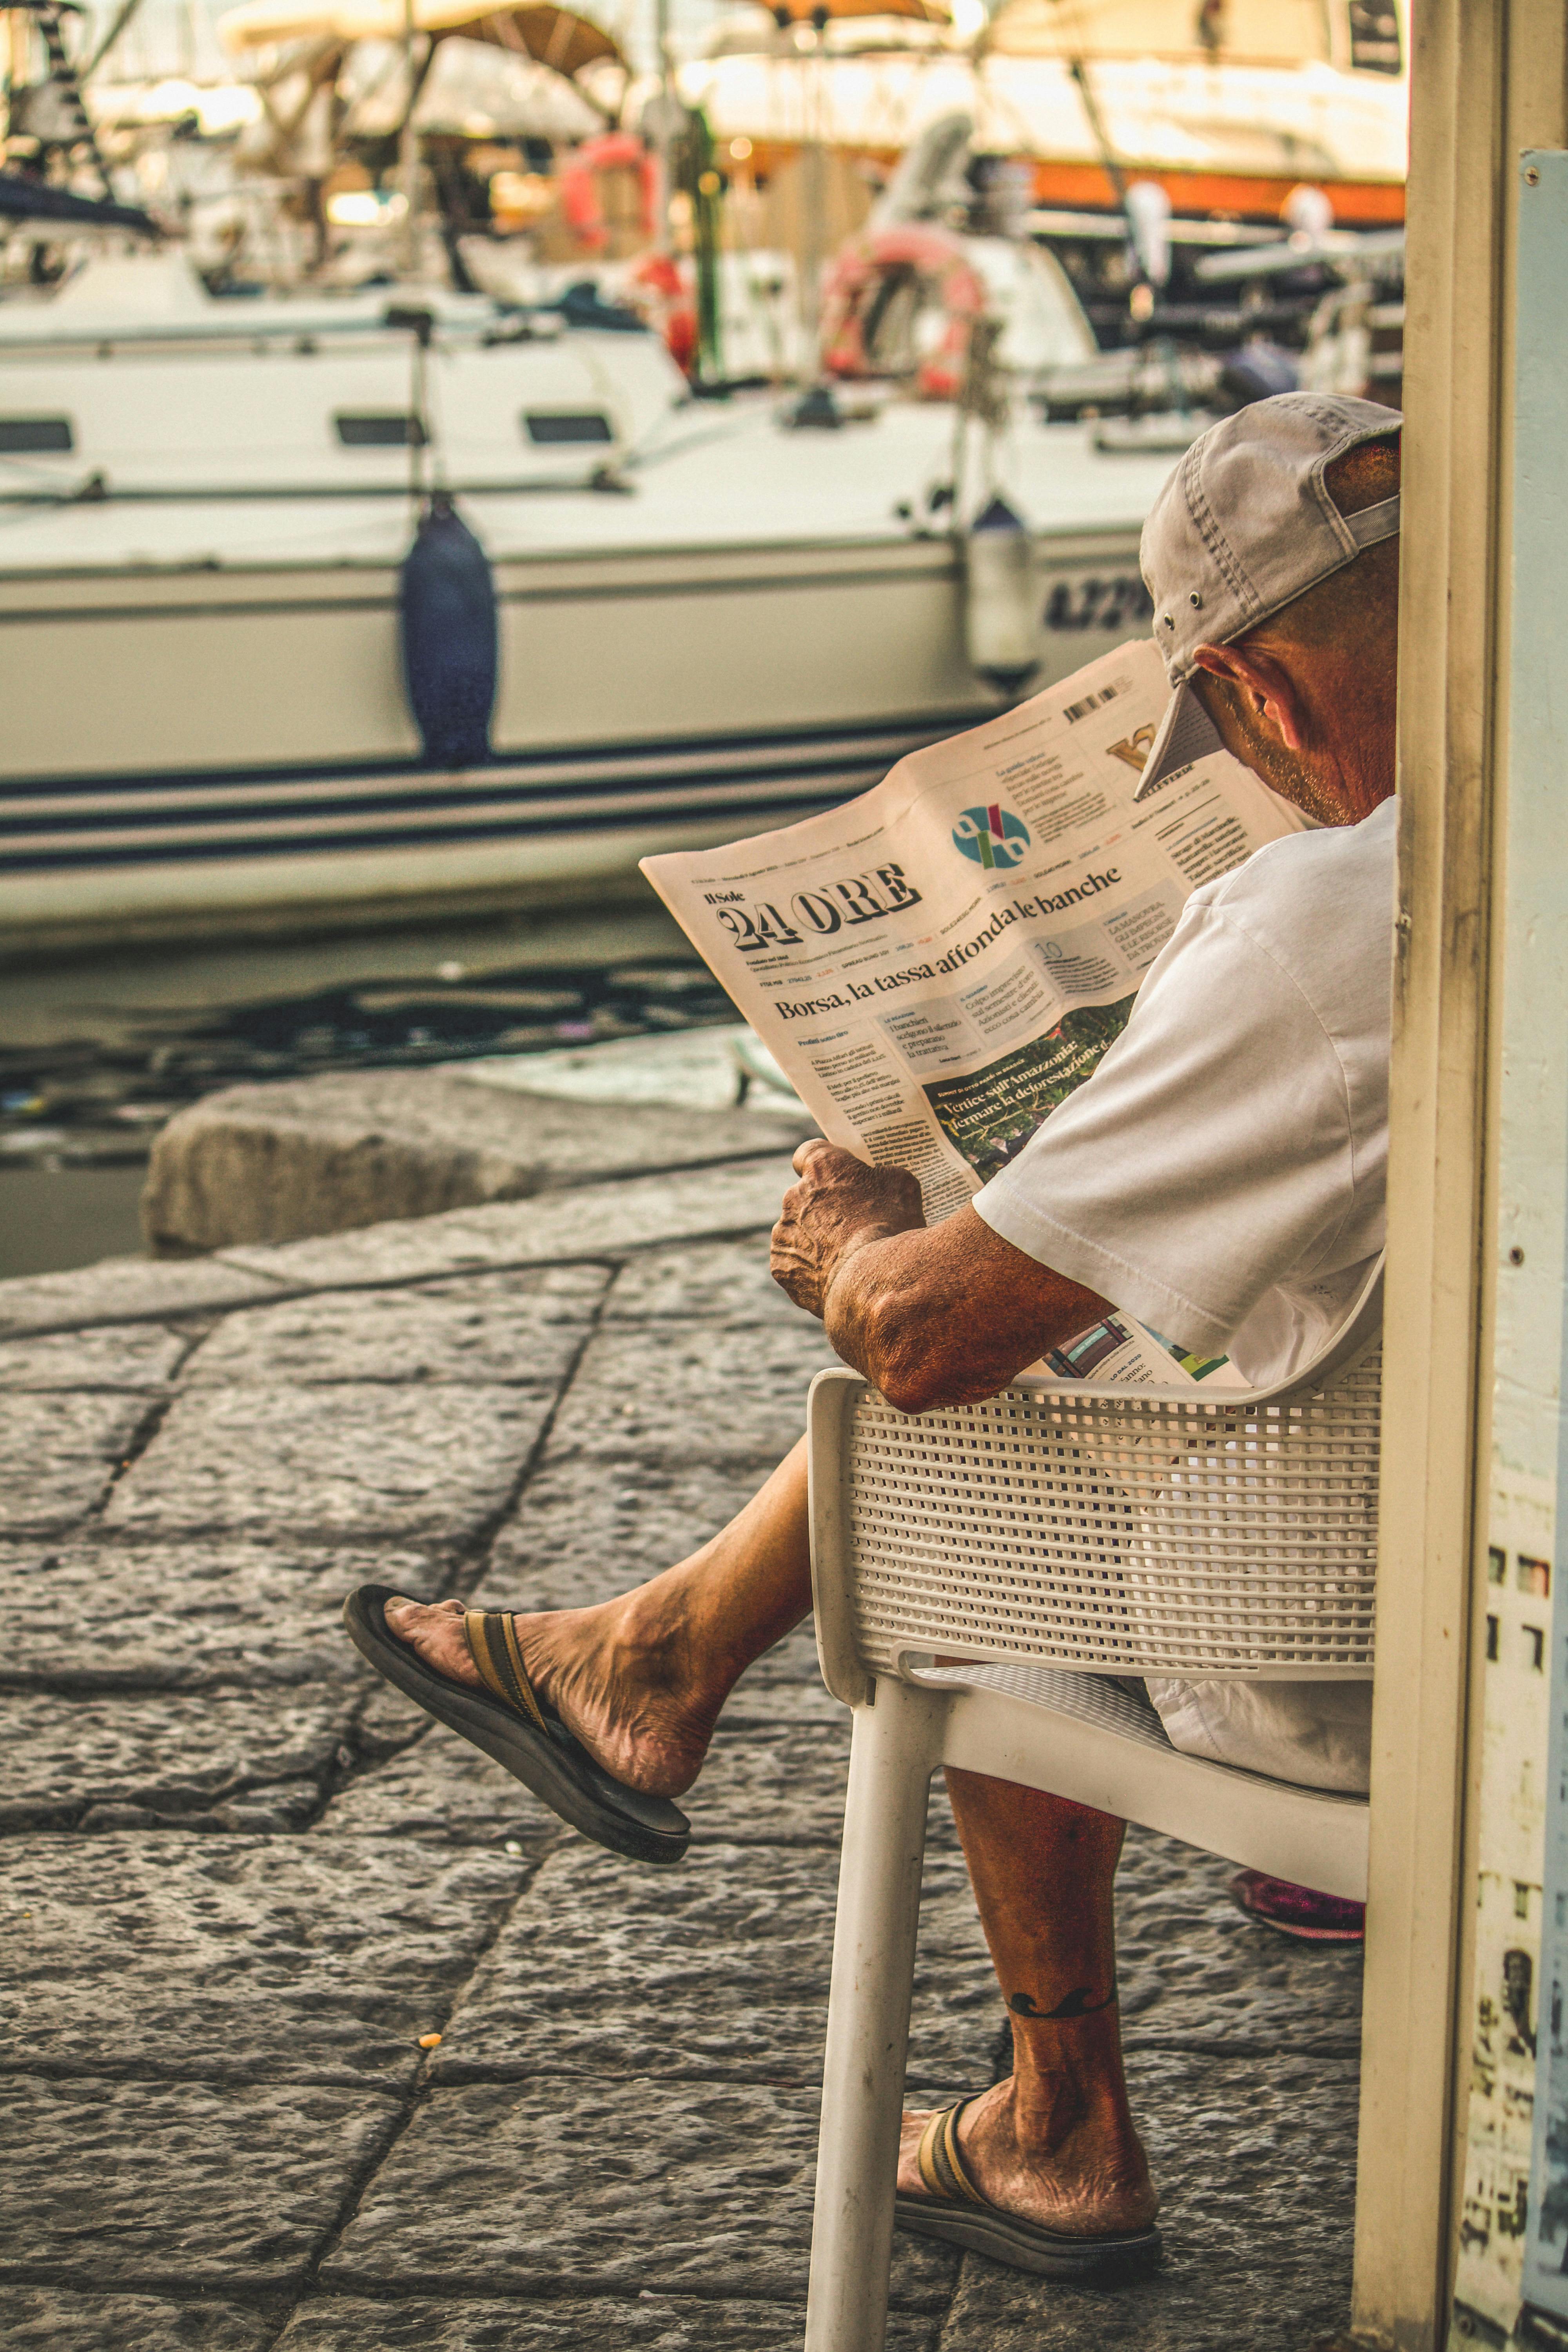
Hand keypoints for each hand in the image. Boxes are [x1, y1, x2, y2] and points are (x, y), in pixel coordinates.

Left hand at [770, 1140, 924, 1318]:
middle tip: (852, 1224)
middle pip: (805, 1196)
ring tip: (846, 1257)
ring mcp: (784, 1232)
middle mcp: (793, 1195)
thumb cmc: (892, 1227)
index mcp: (822, 1167)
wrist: (874, 1280)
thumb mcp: (903, 1186)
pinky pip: (794, 1263)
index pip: (810, 1153)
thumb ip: (883, 1176)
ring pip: (798, 1231)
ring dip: (815, 1239)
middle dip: (824, 1207)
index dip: (824, 1165)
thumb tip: (879, 1181)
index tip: (837, 1177)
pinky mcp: (781, 1266)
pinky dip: (809, 1269)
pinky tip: (834, 1277)